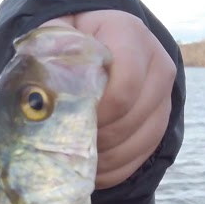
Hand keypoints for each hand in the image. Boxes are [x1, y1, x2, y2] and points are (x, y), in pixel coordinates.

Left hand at [40, 10, 174, 188]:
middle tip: (69, 145)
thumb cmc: (69, 42)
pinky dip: (116, 168)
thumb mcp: (55, 36)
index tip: (71, 121)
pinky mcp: (162, 120)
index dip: (99, 112)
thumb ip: (49, 54)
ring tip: (77, 160)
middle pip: (133, 116)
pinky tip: (92, 169)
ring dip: (107, 156)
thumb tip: (41, 94)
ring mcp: (164, 94)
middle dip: (98, 137)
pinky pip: (144, 154)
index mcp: (128, 34)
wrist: (96, 43)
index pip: (125, 85)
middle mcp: (156, 62)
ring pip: (142, 140)